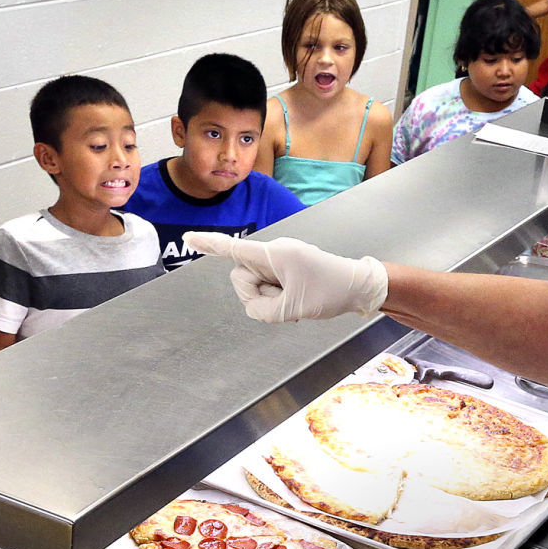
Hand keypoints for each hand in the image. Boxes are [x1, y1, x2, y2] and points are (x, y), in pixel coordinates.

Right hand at [182, 232, 387, 322]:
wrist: (359, 287)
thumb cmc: (331, 291)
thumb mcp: (294, 308)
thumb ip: (263, 311)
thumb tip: (254, 306)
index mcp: (274, 254)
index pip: (233, 248)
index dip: (209, 244)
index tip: (188, 238)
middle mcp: (273, 253)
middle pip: (242, 278)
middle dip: (258, 296)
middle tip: (287, 302)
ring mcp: (280, 261)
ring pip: (256, 286)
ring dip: (272, 300)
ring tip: (298, 300)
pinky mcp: (286, 269)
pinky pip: (270, 287)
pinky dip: (280, 299)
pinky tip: (300, 301)